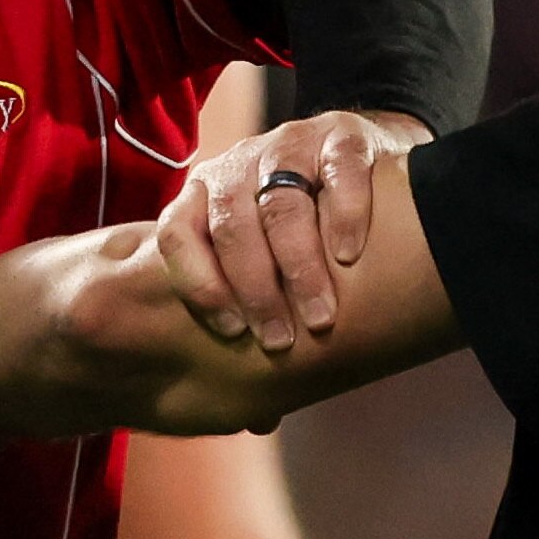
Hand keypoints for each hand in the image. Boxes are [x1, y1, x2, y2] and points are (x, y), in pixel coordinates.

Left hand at [158, 109, 429, 355]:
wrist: (362, 159)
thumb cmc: (304, 227)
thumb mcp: (262, 252)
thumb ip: (244, 297)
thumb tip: (247, 403)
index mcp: (205, 193)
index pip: (177, 233)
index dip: (199, 284)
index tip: (232, 332)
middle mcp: (239, 164)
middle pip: (232, 226)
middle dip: (255, 289)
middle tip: (280, 340)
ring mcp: (289, 144)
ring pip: (281, 203)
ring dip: (299, 265)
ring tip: (320, 316)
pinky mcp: (341, 135)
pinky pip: (338, 171)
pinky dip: (343, 214)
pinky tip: (349, 255)